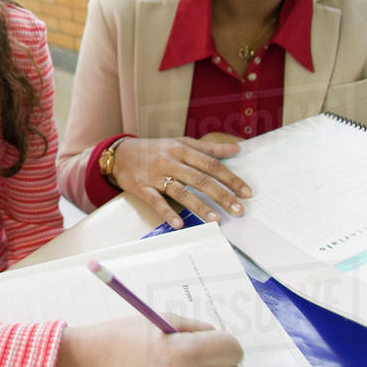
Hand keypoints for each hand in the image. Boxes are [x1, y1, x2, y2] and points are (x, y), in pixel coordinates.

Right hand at [110, 137, 250, 227]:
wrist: (120, 153)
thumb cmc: (155, 149)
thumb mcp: (181, 142)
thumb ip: (208, 148)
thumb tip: (236, 149)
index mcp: (182, 149)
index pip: (211, 164)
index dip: (230, 178)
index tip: (246, 192)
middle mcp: (170, 162)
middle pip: (200, 179)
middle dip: (221, 195)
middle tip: (238, 210)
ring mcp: (155, 176)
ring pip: (181, 192)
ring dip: (199, 206)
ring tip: (216, 220)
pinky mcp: (142, 188)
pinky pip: (156, 201)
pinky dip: (167, 212)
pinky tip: (179, 223)